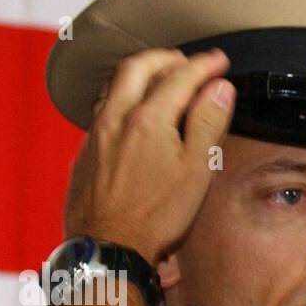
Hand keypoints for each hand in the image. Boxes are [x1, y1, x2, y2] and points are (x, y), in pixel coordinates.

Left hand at [63, 48, 235, 266]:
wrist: (108, 247)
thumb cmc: (156, 216)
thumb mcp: (196, 171)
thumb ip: (208, 124)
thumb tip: (220, 88)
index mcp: (149, 118)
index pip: (180, 76)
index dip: (204, 65)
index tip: (220, 61)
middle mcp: (117, 117)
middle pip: (138, 67)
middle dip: (166, 58)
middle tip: (187, 62)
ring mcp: (96, 134)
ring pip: (115, 86)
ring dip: (140, 74)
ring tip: (159, 81)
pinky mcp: (85, 153)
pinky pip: (102, 111)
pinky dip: (122, 100)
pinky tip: (131, 116)